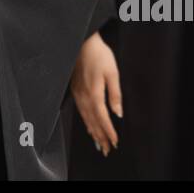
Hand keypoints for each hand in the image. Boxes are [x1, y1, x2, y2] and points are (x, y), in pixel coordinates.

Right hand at [70, 31, 120, 155]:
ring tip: (98, 143)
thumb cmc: (98, 55)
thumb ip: (115, 94)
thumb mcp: (112, 73)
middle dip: (100, 137)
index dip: (109, 131)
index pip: (103, 118)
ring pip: (85, 118)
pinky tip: (88, 126)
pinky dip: (85, 122)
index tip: (115, 142)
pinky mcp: (75, 89)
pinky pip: (80, 111)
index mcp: (94, 93)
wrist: (82, 42)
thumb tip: (118, 113)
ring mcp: (78, 93)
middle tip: (106, 150)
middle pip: (93, 121)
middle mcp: (84, 96)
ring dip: (92, 132)